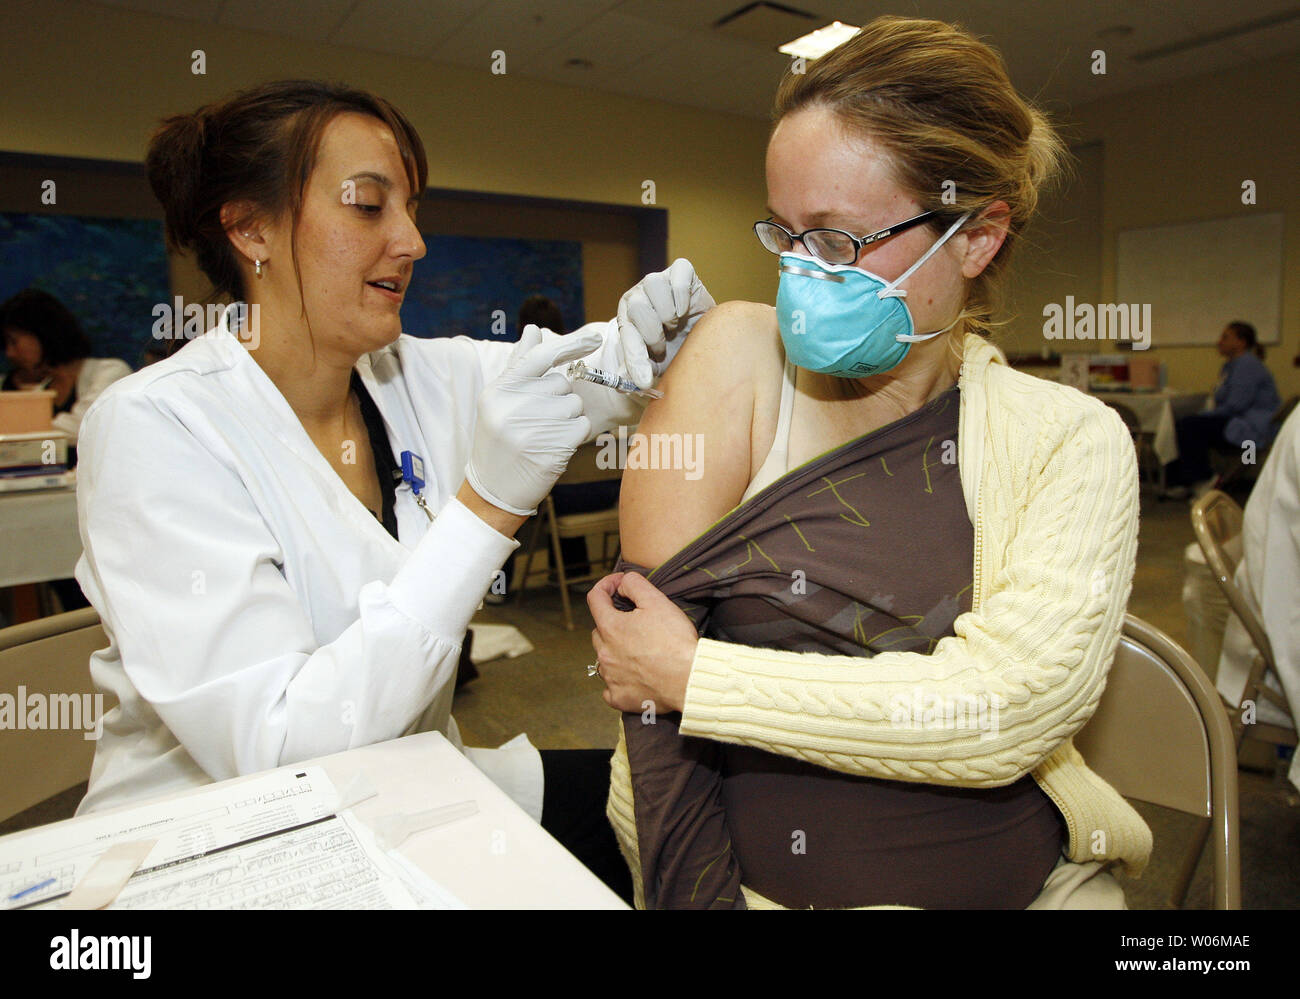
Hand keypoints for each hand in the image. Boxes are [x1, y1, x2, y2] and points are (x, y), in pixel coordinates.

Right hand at [465, 324, 600, 515]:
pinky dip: (575, 434)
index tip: (595, 338)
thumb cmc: (500, 441)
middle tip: (538, 420)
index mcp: (498, 390)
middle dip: (559, 398)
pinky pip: (582, 426)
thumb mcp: (499, 401)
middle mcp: (513, 406)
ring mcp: (533, 428)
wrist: (493, 490)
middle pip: (562, 383)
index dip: (570, 345)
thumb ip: (519, 365)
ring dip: (567, 418)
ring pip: (575, 404)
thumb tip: (533, 329)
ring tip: (544, 435)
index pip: (539, 357)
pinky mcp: (553, 448)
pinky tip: (554, 446)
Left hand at [588, 571, 697, 713]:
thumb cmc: (675, 641)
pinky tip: (633, 677)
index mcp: (610, 627)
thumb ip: (635, 585)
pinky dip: (618, 680)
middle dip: (613, 621)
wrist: (689, 679)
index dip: (606, 585)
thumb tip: (622, 583)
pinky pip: (610, 687)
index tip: (620, 584)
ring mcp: (610, 677)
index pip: (595, 598)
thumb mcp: (657, 602)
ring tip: (638, 650)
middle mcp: (604, 653)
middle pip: (599, 630)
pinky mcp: (618, 698)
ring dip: (615, 650)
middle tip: (636, 621)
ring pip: (604, 658)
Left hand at [616, 258, 714, 388]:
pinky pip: (678, 278)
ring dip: (668, 313)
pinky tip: (685, 310)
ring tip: (674, 325)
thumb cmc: (673, 347)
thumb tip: (625, 385)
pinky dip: (683, 297)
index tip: (645, 381)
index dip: (636, 360)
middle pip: (637, 307)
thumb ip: (638, 372)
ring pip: (654, 286)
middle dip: (654, 334)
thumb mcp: (654, 364)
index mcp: (626, 318)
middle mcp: (638, 295)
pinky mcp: (680, 270)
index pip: (626, 337)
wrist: (700, 332)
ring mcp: (658, 280)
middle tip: (664, 345)